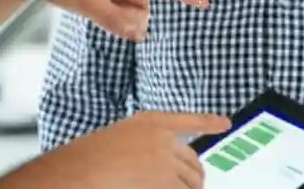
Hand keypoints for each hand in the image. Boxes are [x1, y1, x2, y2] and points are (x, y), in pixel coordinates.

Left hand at [19, 0, 207, 39]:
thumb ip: (115, 19)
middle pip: (145, 9)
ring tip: (91, 7)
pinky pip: (120, 10)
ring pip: (132, 12)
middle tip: (101, 13)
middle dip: (134, 22)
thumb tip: (141, 32)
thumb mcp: (87, 4)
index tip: (205, 2)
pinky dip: (114, 16)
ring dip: (120, 19)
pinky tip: (93, 9)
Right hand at [24, 112, 230, 188]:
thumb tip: (167, 163)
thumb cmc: (89, 158)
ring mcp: (166, 163)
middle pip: (194, 161)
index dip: (208, 122)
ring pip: (191, 182)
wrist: (79, 172)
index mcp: (151, 123)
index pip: (188, 120)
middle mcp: (163, 140)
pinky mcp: (165, 184)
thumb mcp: (120, 138)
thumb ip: (147, 145)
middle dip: (195, 176)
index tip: (225, 123)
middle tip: (194, 184)